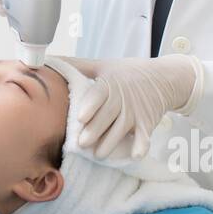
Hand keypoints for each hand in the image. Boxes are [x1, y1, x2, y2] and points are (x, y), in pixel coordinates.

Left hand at [68, 55, 201, 158]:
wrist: (163, 77)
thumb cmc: (127, 72)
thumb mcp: (104, 65)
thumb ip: (78, 66)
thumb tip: (49, 59)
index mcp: (110, 84)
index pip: (99, 95)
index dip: (90, 106)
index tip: (81, 117)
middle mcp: (123, 99)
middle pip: (107, 116)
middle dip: (95, 130)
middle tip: (82, 144)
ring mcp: (135, 112)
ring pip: (121, 130)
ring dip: (111, 143)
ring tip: (98, 155)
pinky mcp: (147, 123)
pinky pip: (144, 136)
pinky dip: (141, 146)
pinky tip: (135, 155)